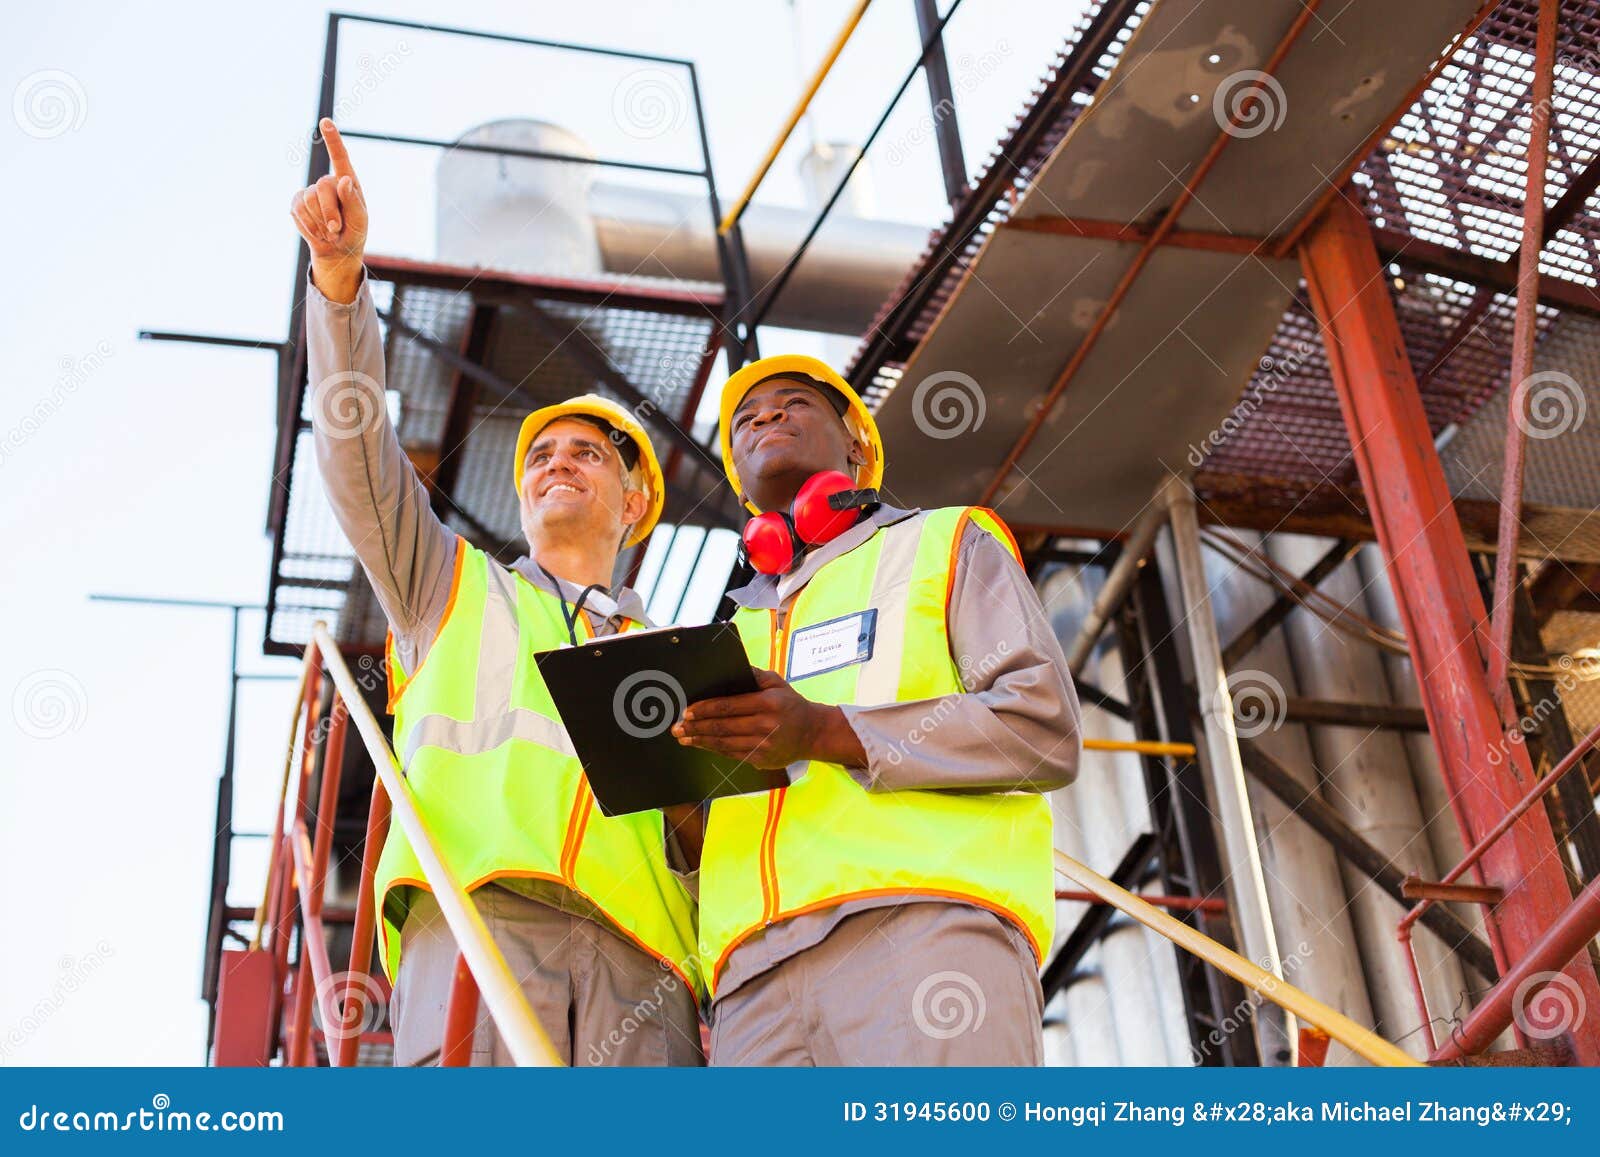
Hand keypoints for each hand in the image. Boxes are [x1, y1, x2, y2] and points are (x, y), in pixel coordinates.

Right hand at [288, 118, 368, 302]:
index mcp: (348, 182)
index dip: (332, 139)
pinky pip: (298, 210)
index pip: (340, 157)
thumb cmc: (354, 233)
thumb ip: (353, 200)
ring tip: (329, 231)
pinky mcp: (297, 202)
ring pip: (309, 199)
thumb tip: (343, 179)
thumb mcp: (360, 220)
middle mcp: (328, 182)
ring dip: (320, 221)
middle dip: (330, 212)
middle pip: (323, 187)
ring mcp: (311, 191)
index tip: (326, 121)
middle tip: (337, 229)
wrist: (337, 251)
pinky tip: (317, 232)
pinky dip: (309, 226)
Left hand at [671, 668, 865, 770]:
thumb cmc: (791, 704)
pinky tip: (702, 745)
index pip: (728, 706)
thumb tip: (729, 669)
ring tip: (683, 738)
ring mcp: (764, 745)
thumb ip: (753, 675)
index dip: (705, 709)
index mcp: (767, 703)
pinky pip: (732, 754)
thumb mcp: (777, 682)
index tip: (687, 711)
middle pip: (722, 726)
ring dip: (700, 741)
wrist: (813, 733)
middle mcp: (766, 725)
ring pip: (724, 743)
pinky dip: (715, 749)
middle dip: (696, 727)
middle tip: (677, 727)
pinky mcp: (762, 760)